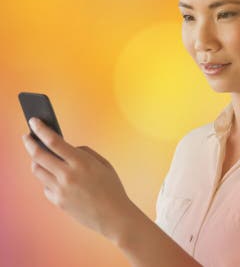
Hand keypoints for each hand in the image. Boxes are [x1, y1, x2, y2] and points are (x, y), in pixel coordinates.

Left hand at [21, 117, 135, 240]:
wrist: (114, 216)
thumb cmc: (111, 188)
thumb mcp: (103, 164)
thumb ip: (84, 153)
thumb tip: (67, 148)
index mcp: (81, 162)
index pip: (54, 141)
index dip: (41, 129)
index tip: (33, 121)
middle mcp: (67, 175)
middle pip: (38, 155)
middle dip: (30, 143)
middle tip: (27, 136)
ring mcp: (60, 189)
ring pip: (37, 170)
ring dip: (36, 160)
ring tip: (39, 156)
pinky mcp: (57, 201)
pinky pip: (45, 186)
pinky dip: (48, 179)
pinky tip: (55, 178)